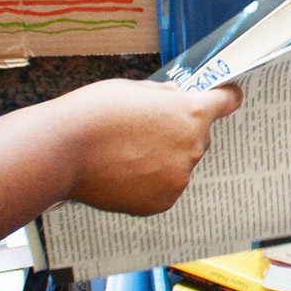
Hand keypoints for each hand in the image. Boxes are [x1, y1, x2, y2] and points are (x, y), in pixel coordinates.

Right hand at [50, 79, 241, 215]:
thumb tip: (175, 97)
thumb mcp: (134, 89)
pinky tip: (124, 172)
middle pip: (198, 136)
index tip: (226, 98)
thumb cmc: (94, 113)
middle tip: (145, 129)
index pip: (227, 102)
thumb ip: (163, 96)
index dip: (225, 98)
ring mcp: (179, 177)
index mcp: (191, 112)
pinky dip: (151, 182)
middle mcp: (193, 146)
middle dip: (180, 132)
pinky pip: (165, 187)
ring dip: (164, 159)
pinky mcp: (162, 201)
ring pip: (180, 164)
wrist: (63, 150)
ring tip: (126, 153)